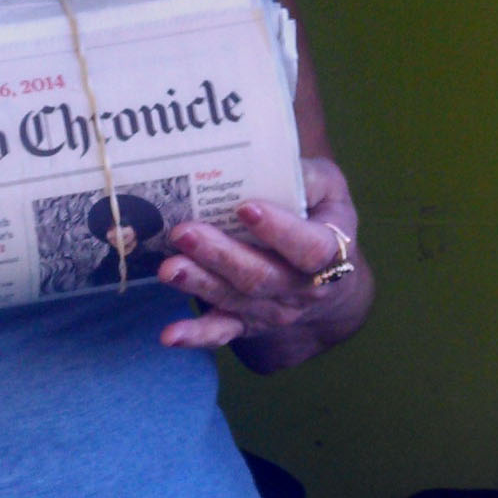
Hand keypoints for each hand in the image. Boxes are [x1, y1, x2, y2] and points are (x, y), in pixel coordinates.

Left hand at [153, 159, 372, 371]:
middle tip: (185, 232)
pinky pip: (222, 333)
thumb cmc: (321, 218)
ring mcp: (274, 309)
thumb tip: (270, 160)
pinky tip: (170, 335)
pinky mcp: (247, 323)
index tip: (245, 207)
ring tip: (168, 267)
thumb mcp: (329, 190)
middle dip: (221, 255)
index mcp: (329, 252)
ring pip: (235, 299)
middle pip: (261, 276)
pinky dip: (195, 336)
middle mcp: (302, 288)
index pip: (308, 247)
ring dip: (199, 284)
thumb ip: (308, 177)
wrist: (326, 278)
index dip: (279, 230)